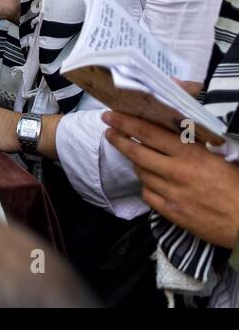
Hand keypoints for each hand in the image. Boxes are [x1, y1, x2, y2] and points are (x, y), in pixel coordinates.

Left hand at [103, 110, 238, 248]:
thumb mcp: (220, 157)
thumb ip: (196, 145)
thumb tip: (177, 130)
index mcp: (190, 154)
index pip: (149, 133)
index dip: (126, 122)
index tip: (110, 116)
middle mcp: (176, 172)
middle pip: (136, 152)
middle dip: (119, 139)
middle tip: (109, 130)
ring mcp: (171, 194)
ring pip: (141, 173)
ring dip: (135, 162)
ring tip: (135, 155)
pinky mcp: (171, 213)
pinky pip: (148, 194)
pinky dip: (147, 186)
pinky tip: (151, 181)